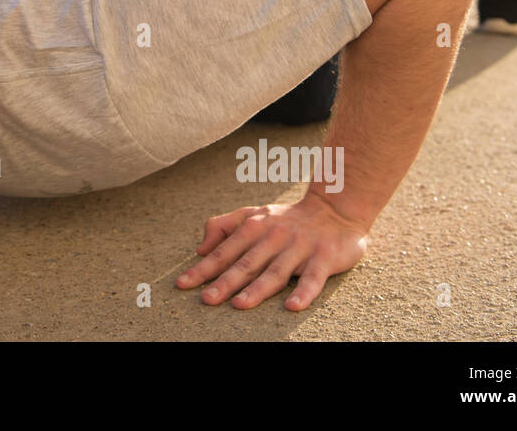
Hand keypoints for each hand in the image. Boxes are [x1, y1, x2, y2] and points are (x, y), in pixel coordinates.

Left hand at [176, 192, 368, 309]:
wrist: (334, 210)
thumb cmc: (286, 219)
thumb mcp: (253, 215)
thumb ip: (224, 226)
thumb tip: (200, 248)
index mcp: (254, 227)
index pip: (224, 251)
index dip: (203, 268)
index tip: (182, 284)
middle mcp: (274, 237)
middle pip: (246, 263)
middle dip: (224, 281)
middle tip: (206, 299)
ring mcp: (299, 248)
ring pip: (275, 271)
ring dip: (257, 289)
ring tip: (239, 304)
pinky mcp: (323, 258)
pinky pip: (313, 278)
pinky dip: (303, 292)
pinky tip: (292, 306)